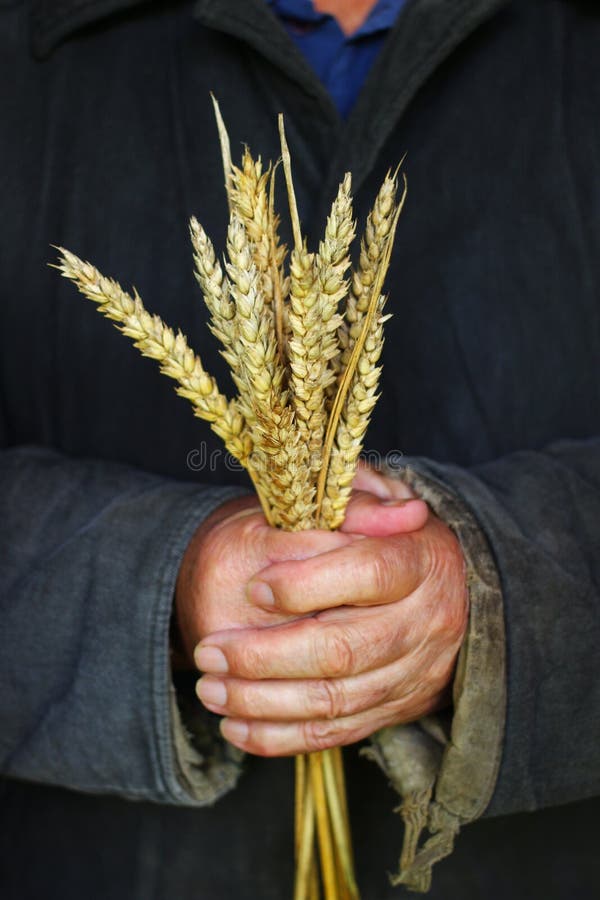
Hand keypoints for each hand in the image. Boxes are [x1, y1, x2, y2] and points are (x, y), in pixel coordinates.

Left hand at [194, 468, 468, 756]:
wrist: (456, 593)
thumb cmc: (395, 539)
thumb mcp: (383, 502)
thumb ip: (362, 496)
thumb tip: (372, 502)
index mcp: (419, 561)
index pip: (370, 572)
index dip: (308, 583)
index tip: (254, 587)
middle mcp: (421, 622)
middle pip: (343, 649)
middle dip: (265, 656)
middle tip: (209, 652)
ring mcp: (411, 673)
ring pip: (334, 700)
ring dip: (263, 702)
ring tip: (210, 690)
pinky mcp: (395, 709)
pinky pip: (337, 734)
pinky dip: (282, 738)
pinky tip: (237, 729)